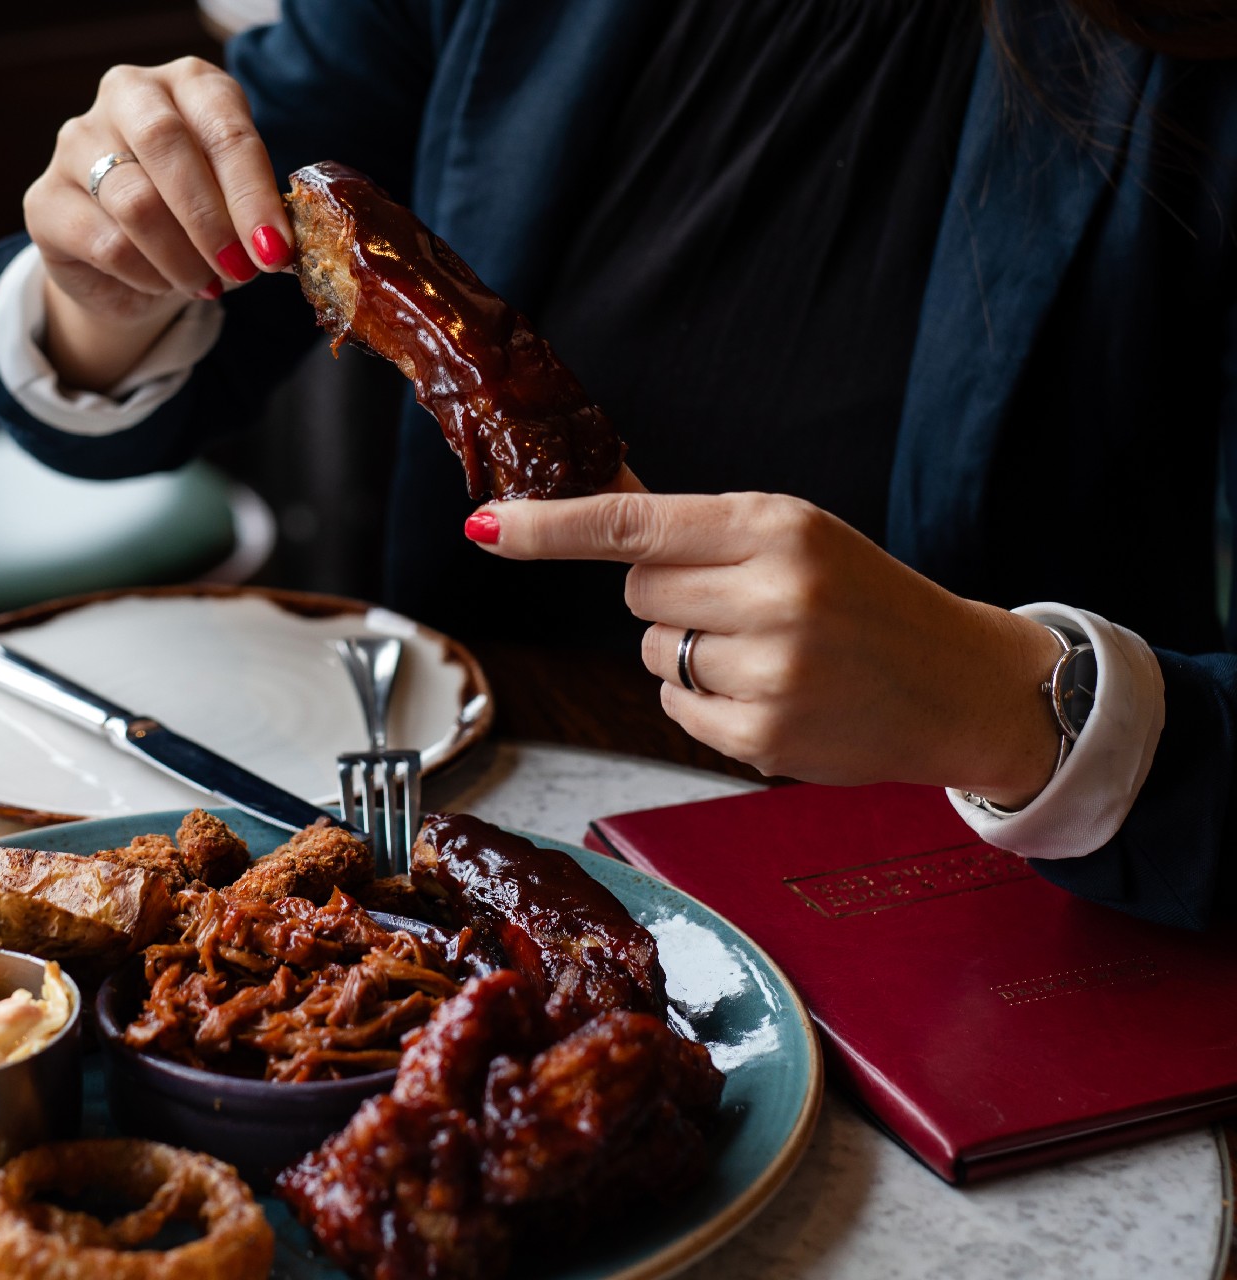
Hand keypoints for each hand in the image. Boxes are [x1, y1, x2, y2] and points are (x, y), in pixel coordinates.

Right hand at [24, 57, 292, 390]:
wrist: (127, 266)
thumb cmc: (194, 221)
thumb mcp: (234, 208)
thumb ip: (252, 214)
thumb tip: (275, 247)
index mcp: (187, 83)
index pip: (224, 126)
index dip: (253, 193)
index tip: (276, 249)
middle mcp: (126, 95)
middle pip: (167, 145)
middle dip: (212, 219)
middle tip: (242, 270)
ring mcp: (76, 142)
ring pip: (136, 202)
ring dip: (182, 257)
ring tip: (206, 284)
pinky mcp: (45, 199)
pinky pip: (107, 244)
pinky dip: (147, 276)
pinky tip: (163, 284)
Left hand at [467, 491, 1064, 804]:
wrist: (963, 685)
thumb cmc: (869, 601)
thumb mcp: (797, 536)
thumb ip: (695, 528)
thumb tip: (597, 490)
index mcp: (779, 526)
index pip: (634, 523)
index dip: (550, 527)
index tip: (484, 526)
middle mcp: (773, 594)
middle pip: (634, 594)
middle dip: (669, 599)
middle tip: (745, 608)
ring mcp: (768, 671)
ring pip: (652, 653)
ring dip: (688, 655)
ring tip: (772, 655)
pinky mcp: (761, 736)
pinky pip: (674, 710)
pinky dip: (706, 705)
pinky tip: (772, 697)